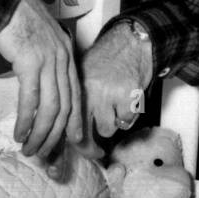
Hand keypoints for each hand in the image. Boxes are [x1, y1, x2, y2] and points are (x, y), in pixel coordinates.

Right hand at [0, 0, 82, 156]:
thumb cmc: (12, 15)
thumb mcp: (38, 37)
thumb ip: (43, 58)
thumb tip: (37, 80)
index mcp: (66, 53)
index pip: (76, 94)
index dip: (75, 119)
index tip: (74, 140)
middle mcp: (63, 58)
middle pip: (66, 106)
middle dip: (57, 135)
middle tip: (46, 153)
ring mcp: (49, 61)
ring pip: (51, 108)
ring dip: (41, 133)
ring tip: (30, 149)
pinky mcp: (30, 62)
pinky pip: (32, 100)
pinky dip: (27, 121)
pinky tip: (20, 133)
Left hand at [80, 22, 153, 147]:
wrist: (131, 42)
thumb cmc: (107, 59)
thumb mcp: (82, 74)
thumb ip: (75, 98)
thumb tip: (68, 130)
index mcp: (75, 86)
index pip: (67, 121)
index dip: (68, 143)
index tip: (73, 154)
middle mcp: (89, 91)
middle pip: (85, 133)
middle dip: (92, 148)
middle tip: (99, 153)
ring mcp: (109, 94)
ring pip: (107, 129)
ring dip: (113, 124)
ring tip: (116, 109)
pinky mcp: (128, 97)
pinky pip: (127, 122)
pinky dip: (129, 116)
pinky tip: (128, 102)